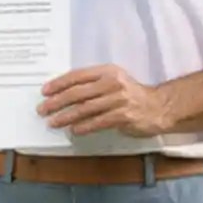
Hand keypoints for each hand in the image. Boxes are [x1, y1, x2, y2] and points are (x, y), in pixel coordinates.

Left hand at [37, 64, 169, 136]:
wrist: (160, 107)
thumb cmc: (131, 95)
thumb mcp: (113, 81)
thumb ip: (93, 84)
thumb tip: (63, 94)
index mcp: (107, 71)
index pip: (77, 75)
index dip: (59, 83)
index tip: (45, 91)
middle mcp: (112, 83)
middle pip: (78, 92)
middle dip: (57, 102)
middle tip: (42, 109)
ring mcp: (119, 100)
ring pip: (86, 109)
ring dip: (66, 116)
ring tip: (53, 122)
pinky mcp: (124, 116)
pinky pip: (99, 122)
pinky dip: (84, 127)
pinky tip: (74, 130)